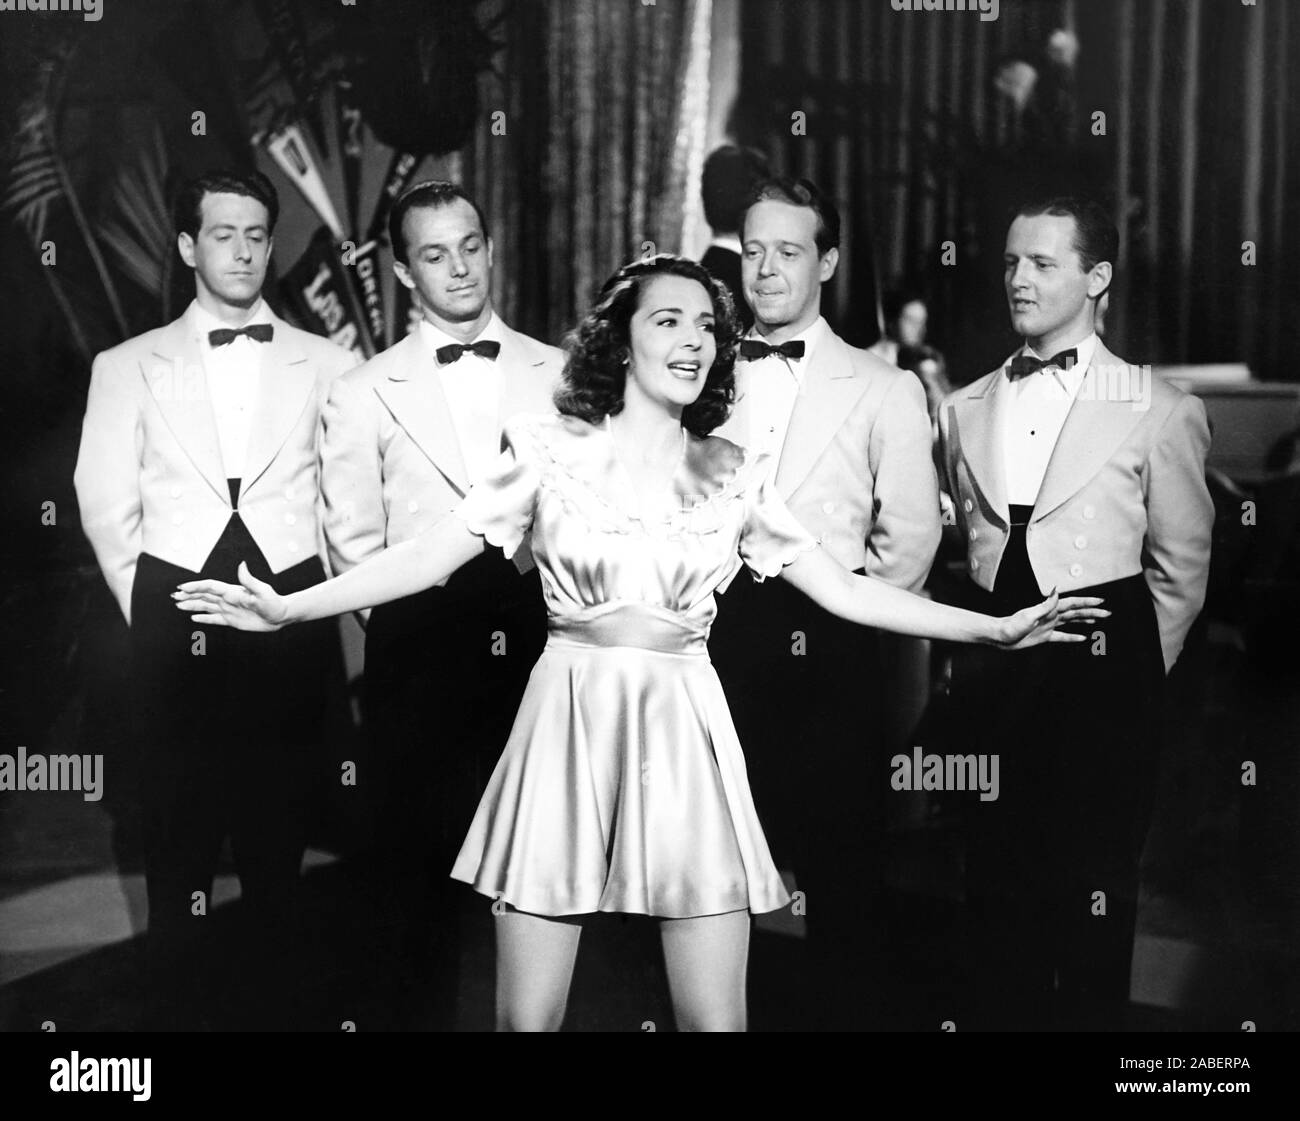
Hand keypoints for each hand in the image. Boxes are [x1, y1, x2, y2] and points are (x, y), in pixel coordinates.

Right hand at [173, 562, 289, 631]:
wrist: (281, 615)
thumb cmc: (274, 602)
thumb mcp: (262, 591)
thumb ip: (249, 580)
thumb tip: (242, 565)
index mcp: (233, 591)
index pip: (210, 587)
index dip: (196, 587)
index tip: (182, 587)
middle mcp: (228, 599)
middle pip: (204, 596)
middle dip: (188, 595)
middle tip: (173, 595)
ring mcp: (229, 609)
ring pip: (206, 606)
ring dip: (192, 605)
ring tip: (178, 604)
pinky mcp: (232, 620)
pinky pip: (214, 619)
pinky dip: (204, 618)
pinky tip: (194, 618)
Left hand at [996, 591, 1108, 649]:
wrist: (1000, 636)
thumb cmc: (1012, 625)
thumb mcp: (1030, 615)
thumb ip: (1046, 604)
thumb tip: (1057, 589)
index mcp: (1050, 609)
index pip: (1072, 604)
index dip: (1087, 602)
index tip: (1101, 601)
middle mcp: (1051, 616)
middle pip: (1076, 612)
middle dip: (1092, 611)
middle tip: (1107, 613)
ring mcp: (1048, 626)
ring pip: (1072, 622)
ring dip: (1085, 620)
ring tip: (1098, 620)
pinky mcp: (1044, 636)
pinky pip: (1062, 636)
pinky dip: (1073, 636)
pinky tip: (1083, 637)